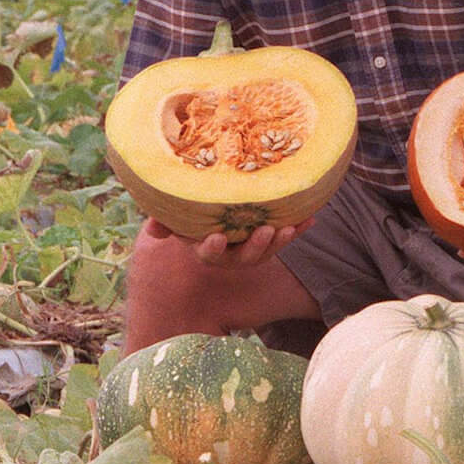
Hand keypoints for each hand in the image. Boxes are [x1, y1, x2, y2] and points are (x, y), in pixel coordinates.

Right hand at [143, 217, 313, 268]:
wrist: (213, 207)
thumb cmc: (190, 211)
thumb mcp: (176, 216)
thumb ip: (163, 221)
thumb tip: (151, 229)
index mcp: (207, 247)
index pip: (209, 253)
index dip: (213, 247)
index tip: (217, 237)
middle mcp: (231, 252)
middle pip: (244, 257)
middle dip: (255, 247)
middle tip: (266, 232)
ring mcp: (252, 246)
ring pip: (266, 250)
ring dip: (279, 241)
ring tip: (288, 228)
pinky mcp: (271, 236)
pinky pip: (286, 234)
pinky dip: (299, 228)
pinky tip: (311, 217)